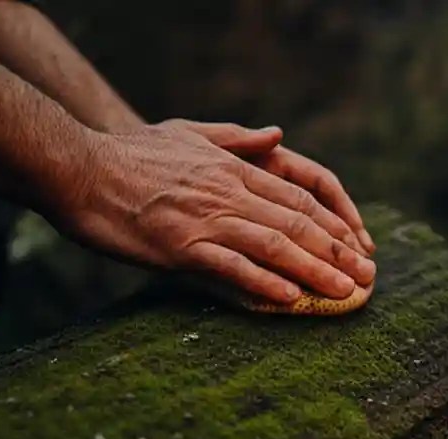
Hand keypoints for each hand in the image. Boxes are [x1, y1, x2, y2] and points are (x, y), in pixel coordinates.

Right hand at [58, 119, 374, 303]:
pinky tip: (289, 298)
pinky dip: (262, 282)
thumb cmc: (129, 153)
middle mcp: (227, 193)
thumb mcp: (188, 132)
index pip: (300, 195)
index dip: (336, 221)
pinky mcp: (179, 246)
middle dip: (338, 251)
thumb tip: (278, 135)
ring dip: (315, 271)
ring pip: (273, 245)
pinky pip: (230, 267)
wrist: (78, 168)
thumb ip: (235, 137)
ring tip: (346, 292)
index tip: (360, 244)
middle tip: (368, 278)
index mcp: (233, 170)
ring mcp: (205, 220)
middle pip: (297, 222)